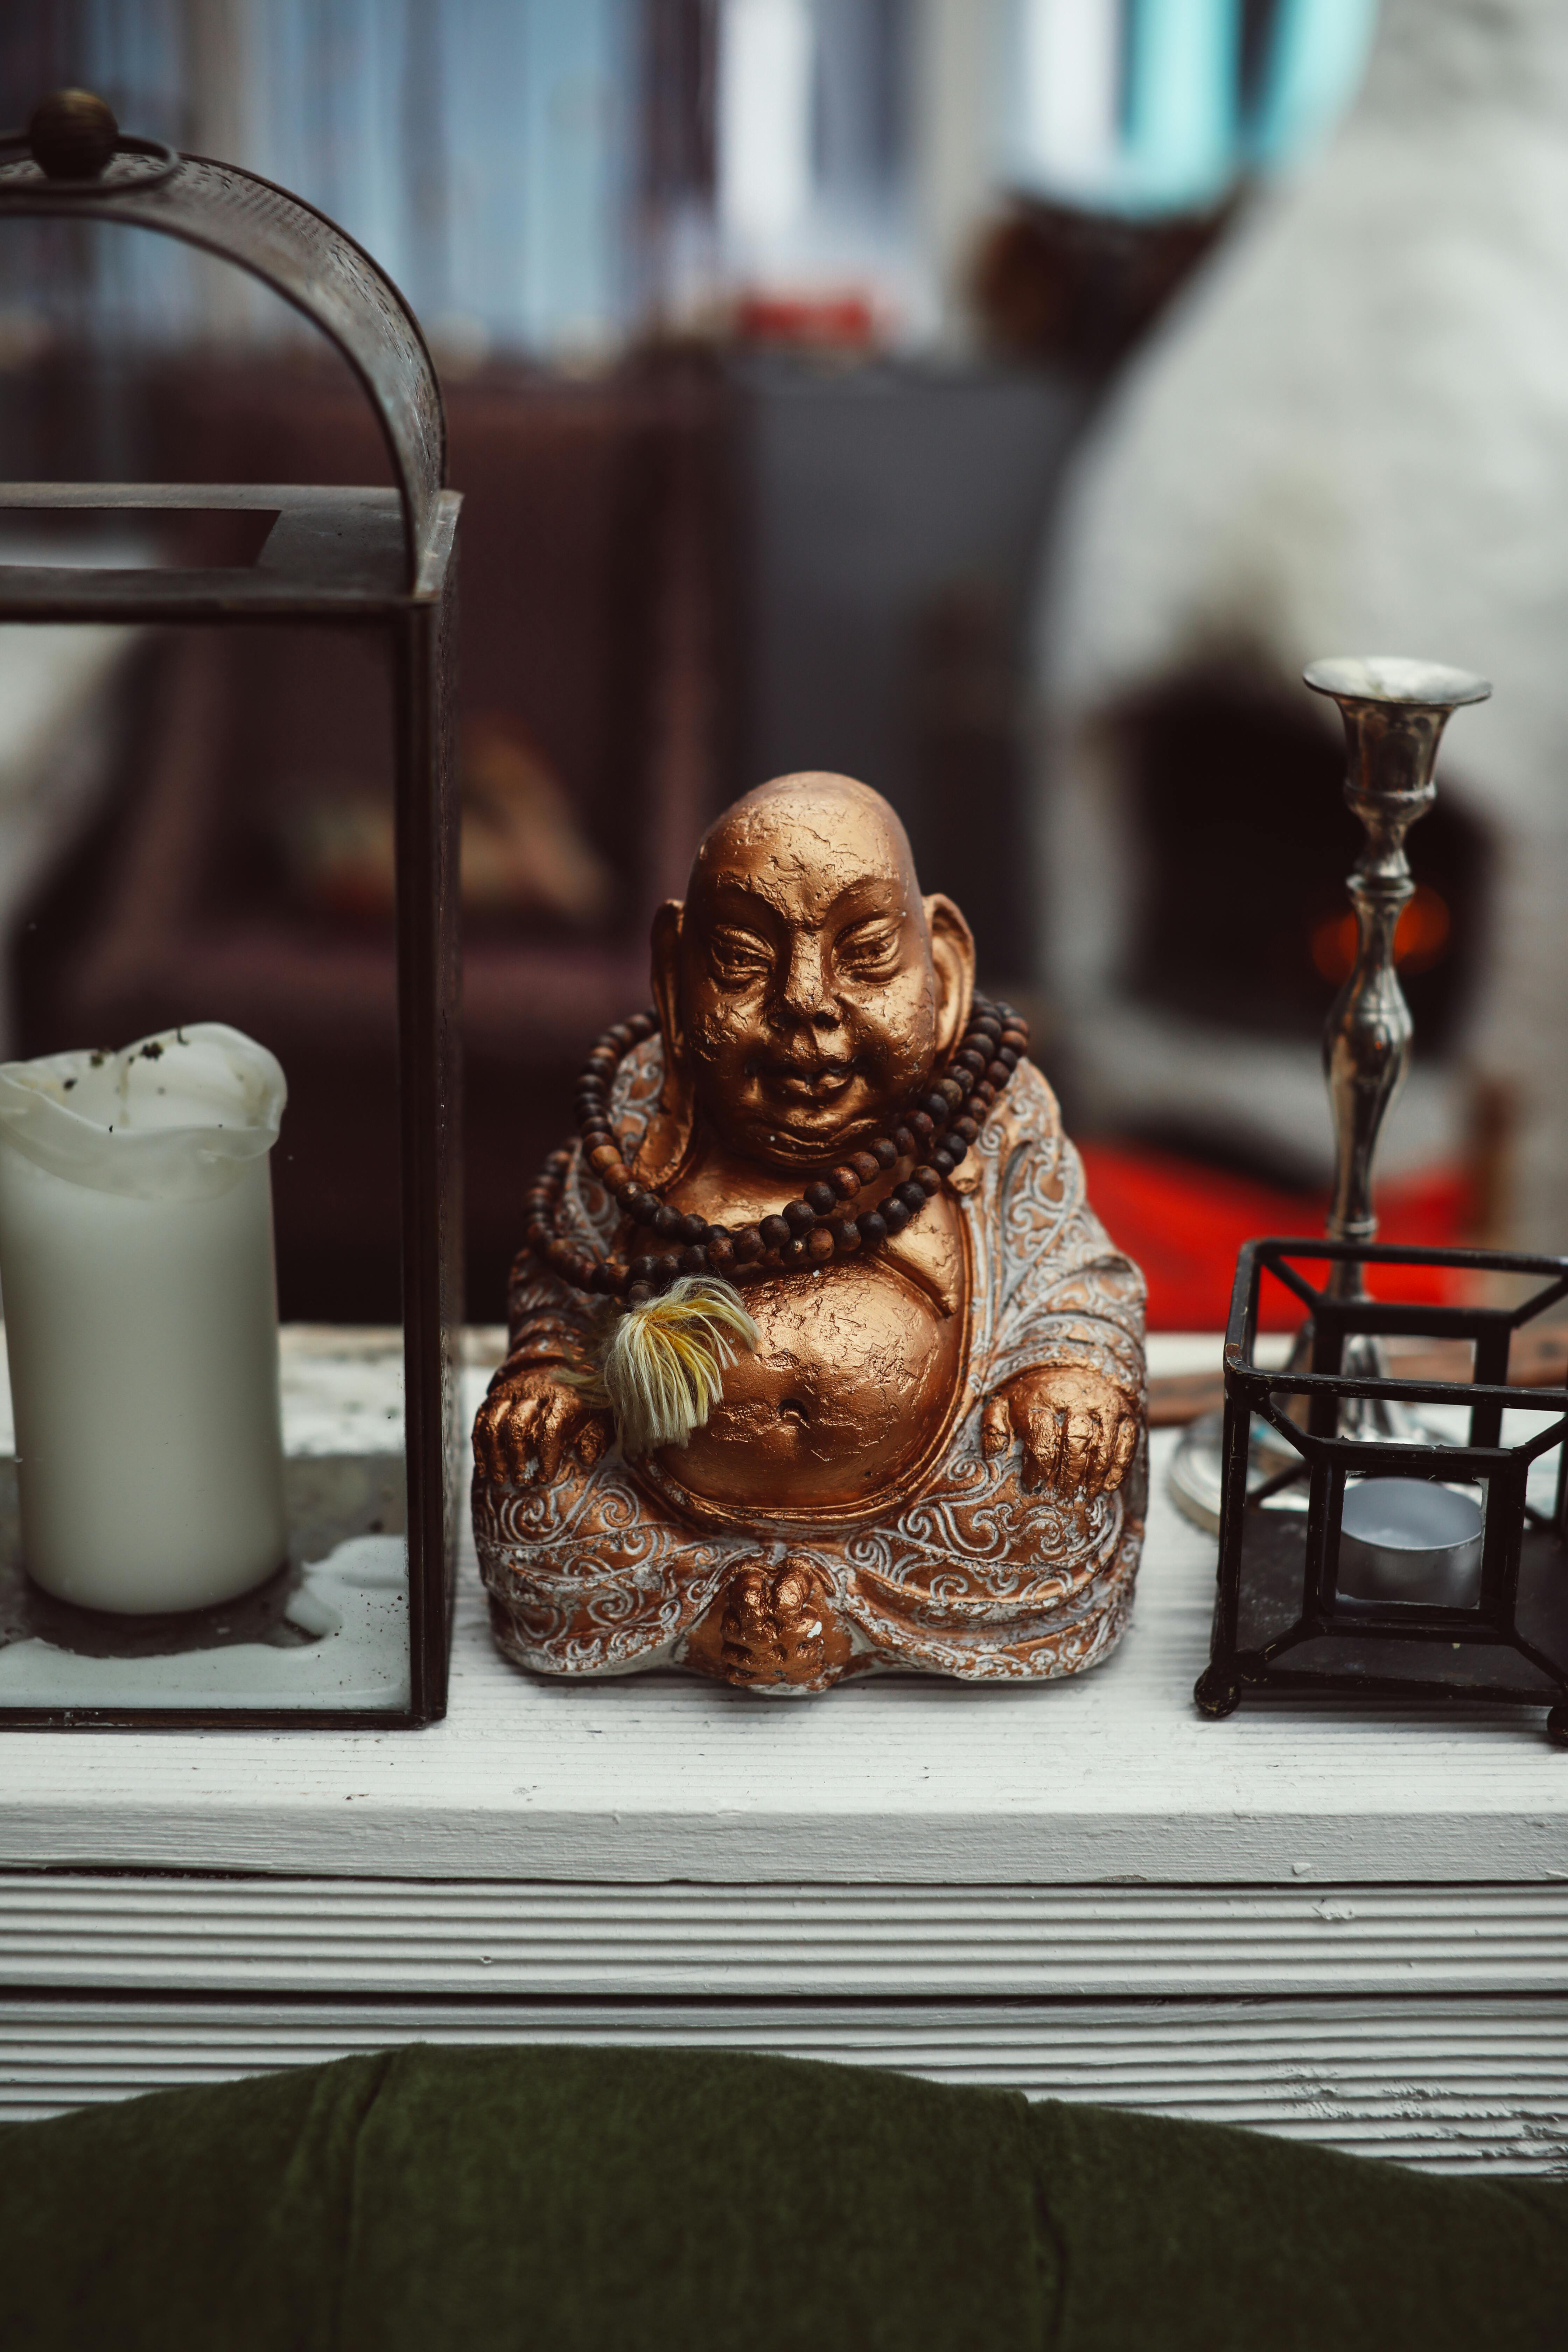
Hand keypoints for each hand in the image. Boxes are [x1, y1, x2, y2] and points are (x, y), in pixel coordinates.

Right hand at [472, 1365, 610, 1484]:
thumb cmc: (582, 1401)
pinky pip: (481, 1421)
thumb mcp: (598, 1416)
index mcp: (562, 1398)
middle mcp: (533, 1393)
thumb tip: (586, 1458)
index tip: (544, 1478)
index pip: (550, 1427)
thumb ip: (595, 1438)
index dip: (546, 1455)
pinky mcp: (494, 1397)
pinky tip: (483, 1469)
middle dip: (516, 1457)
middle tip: (520, 1481)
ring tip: (499, 1478)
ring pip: (493, 1423)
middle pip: (516, 1425)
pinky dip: (479, 1447)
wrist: (561, 1365)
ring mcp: (510, 1393)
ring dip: (494, 1454)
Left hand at [981, 1366, 1137, 1498]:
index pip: (1042, 1439)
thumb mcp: (1004, 1401)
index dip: (1036, 1467)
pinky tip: (1108, 1486)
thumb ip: (994, 1426)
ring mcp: (1103, 1406)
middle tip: (1061, 1495)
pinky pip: (1127, 1443)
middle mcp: (1076, 1401)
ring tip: (1085, 1495)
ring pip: (1103, 1446)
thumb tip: (993, 1454)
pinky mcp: (1123, 1412)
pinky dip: (1119, 1467)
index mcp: (1044, 1399)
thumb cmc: (1032, 1392)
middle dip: (1068, 1474)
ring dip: (1095, 1475)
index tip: (1032, 1484)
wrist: (1071, 1362)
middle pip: (1075, 1444)